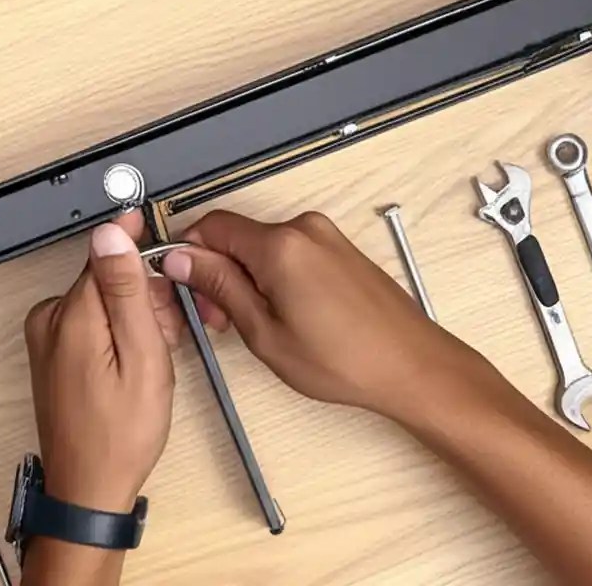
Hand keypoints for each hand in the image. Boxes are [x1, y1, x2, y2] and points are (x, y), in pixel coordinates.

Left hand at [24, 213, 177, 512]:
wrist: (88, 487)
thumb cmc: (119, 435)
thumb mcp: (142, 358)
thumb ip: (127, 291)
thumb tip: (112, 234)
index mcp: (71, 316)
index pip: (107, 253)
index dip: (142, 256)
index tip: (165, 252)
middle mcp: (49, 320)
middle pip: (106, 279)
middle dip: (142, 296)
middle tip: (167, 334)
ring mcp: (45, 337)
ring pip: (100, 301)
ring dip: (131, 317)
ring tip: (151, 356)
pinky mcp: (50, 353)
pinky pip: (89, 323)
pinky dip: (115, 334)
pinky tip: (131, 364)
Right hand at [161, 210, 482, 421]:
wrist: (411, 366)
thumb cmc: (347, 360)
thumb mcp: (264, 333)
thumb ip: (220, 287)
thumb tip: (183, 259)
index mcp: (281, 245)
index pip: (212, 227)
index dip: (187, 253)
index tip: (180, 281)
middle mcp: (304, 230)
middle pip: (237, 237)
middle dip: (218, 272)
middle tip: (218, 317)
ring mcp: (326, 237)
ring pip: (263, 247)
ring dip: (246, 278)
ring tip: (254, 324)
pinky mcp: (339, 250)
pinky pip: (290, 253)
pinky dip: (274, 277)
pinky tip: (281, 315)